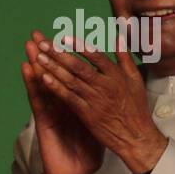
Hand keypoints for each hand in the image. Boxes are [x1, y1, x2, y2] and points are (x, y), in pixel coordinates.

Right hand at [23, 35, 102, 173]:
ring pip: (42, 83)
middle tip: (38, 34)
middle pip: (52, 75)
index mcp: (74, 101)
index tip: (62, 37)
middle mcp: (60, 103)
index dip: (65, 58)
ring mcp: (51, 110)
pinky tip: (27, 68)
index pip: (68, 76)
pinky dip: (32, 83)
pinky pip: (38, 100)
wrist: (75, 171)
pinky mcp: (44, 121)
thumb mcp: (96, 122)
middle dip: (47, 55)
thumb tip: (109, 88)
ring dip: (36, 63)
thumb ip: (98, 103)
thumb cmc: (86, 147)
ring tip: (31, 44)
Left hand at [28, 32, 167, 173]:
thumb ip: (125, 58)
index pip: (96, 56)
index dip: (79, 46)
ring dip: (53, 68)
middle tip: (43, 43)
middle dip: (59, 54)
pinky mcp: (87, 114)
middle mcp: (105, 86)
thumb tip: (118, 38)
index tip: (63, 37)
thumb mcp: (136, 80)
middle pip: (79, 66)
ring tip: (38, 57)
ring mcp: (95, 100)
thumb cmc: (136, 108)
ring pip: (71, 81)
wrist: (136, 137)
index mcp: (117, 77)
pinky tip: (44, 78)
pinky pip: (69, 98)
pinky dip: (57, 88)